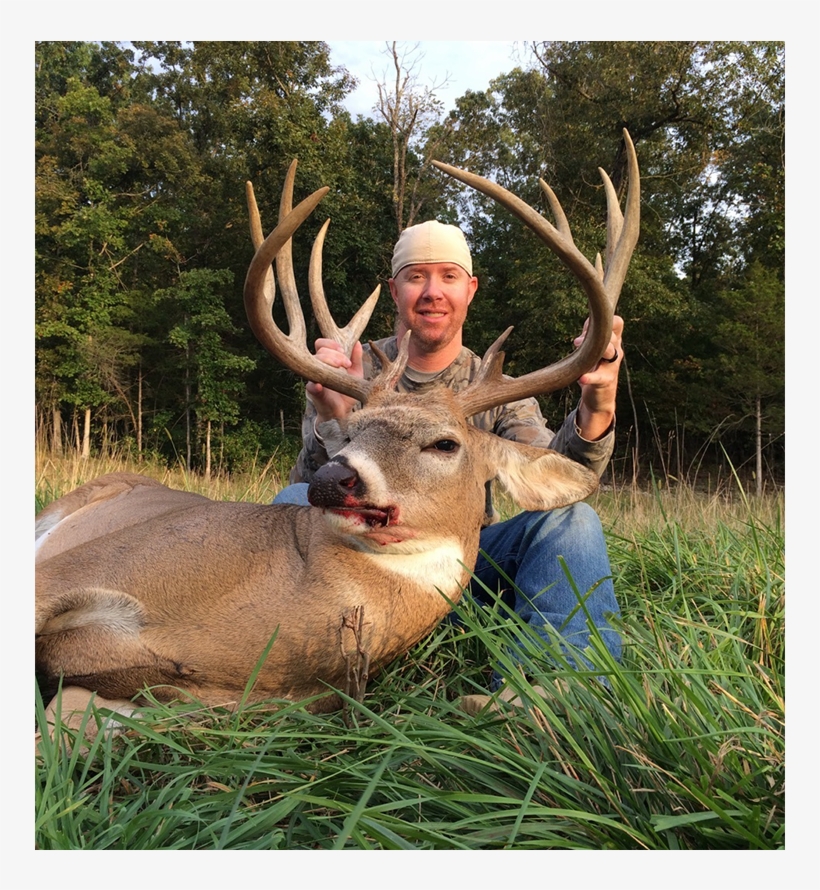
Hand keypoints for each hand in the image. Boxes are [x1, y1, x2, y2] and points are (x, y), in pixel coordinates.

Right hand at [306, 339, 363, 422]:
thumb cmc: (346, 390)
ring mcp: (314, 379)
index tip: (343, 350)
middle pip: (319, 351)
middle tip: (345, 363)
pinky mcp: (313, 392)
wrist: (343, 411)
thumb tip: (358, 343)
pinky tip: (321, 384)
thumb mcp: (355, 373)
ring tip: (340, 368)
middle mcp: (317, 367)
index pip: (321, 344)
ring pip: (314, 363)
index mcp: (326, 360)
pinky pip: (310, 385)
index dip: (331, 343)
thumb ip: (356, 359)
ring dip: (328, 362)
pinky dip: (315, 384)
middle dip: (334, 354)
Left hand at [573, 315, 622, 439]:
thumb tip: (584, 330)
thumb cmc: (595, 368)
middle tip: (578, 338)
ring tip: (576, 345)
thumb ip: (589, 336)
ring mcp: (612, 366)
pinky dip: (590, 377)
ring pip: (610, 352)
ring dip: (596, 349)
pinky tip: (582, 378)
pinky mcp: (606, 381)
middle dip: (598, 333)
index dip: (604, 319)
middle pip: (613, 336)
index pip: (617, 322)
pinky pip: (599, 377)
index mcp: (614, 341)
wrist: (601, 396)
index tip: (587, 326)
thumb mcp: (593, 349)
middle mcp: (616, 351)